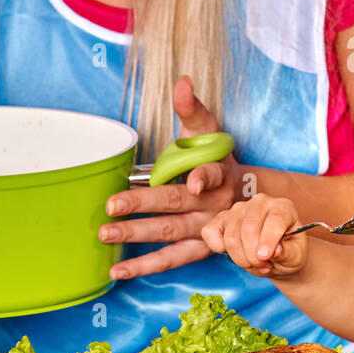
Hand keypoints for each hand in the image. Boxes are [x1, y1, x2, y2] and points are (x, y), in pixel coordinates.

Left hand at [99, 75, 243, 278]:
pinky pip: (171, 260)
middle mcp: (213, 204)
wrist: (247, 198)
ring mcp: (206, 229)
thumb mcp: (210, 132)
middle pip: (178, 204)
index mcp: (219, 173)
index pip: (212, 174)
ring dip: (137, 235)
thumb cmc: (218, 160)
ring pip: (170, 233)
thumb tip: (182, 81)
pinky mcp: (199, 249)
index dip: (202, 178)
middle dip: (145, 204)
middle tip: (113, 205)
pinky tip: (117, 271)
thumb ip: (193, 109)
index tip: (192, 182)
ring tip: (106, 233)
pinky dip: (144, 267)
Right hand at [202, 195, 308, 279]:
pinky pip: (210, 232)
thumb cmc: (289, 253)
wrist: (278, 256)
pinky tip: (233, 252)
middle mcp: (260, 202)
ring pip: (231, 237)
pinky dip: (217, 247)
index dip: (268, 241)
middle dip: (253, 257)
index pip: (274, 221)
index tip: (265, 258)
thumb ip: (287, 253)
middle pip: (249, 230)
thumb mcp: (296, 256)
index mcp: (283, 208)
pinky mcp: (222, 218)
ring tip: (254, 263)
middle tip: (263, 266)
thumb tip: (274, 251)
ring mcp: (239, 209)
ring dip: (240, 258)